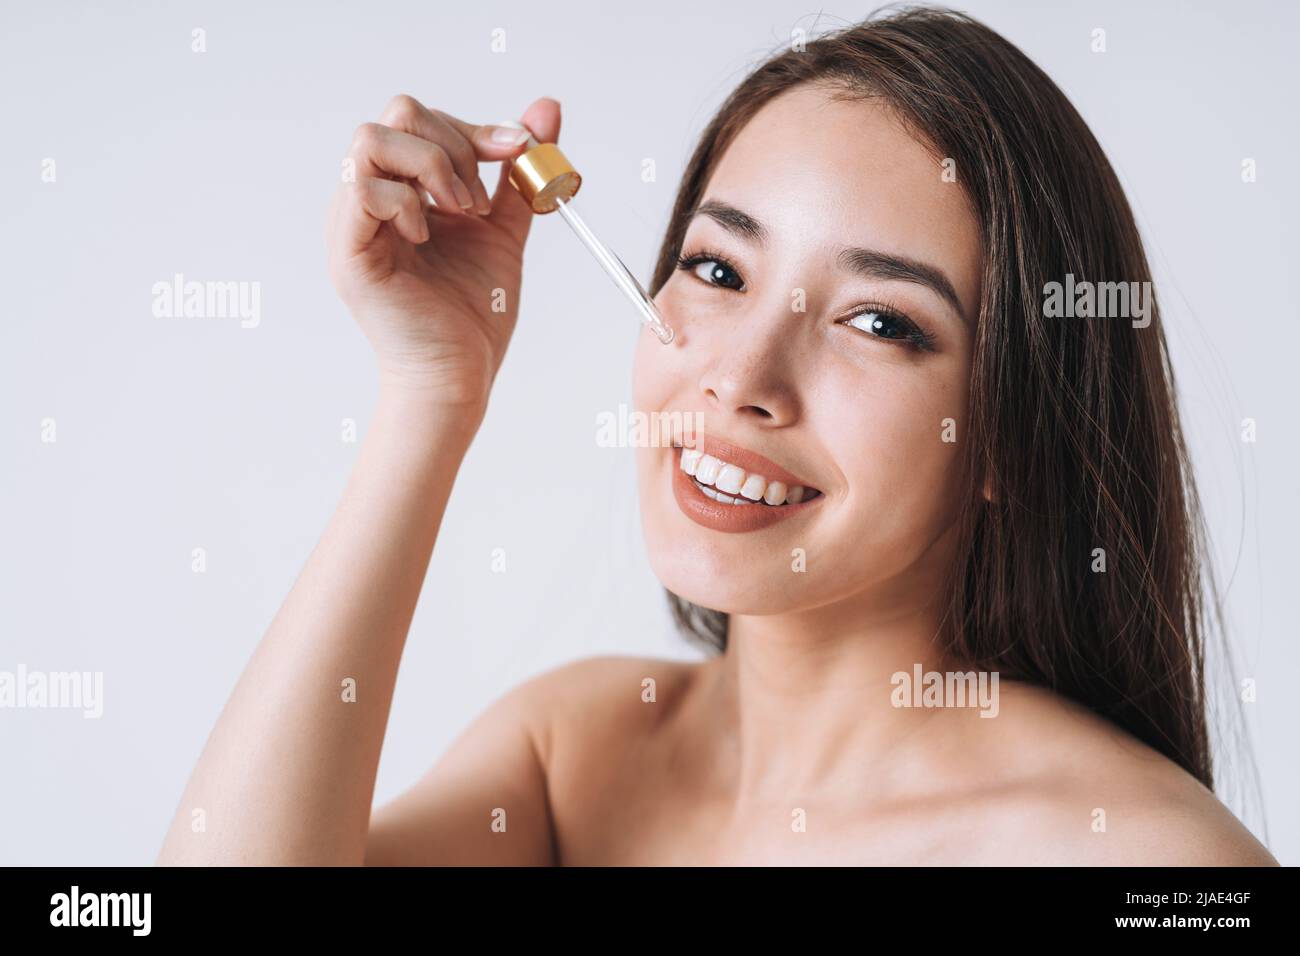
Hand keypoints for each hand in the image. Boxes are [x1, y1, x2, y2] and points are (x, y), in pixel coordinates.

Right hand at [327, 94, 561, 419]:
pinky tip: (429, 238)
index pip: (424, 119)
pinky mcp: (349, 252)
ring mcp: (354, 223)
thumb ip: (518, 173)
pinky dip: (407, 202)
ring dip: (432, 167)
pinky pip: (363, 189)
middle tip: (481, 202)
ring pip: (371, 140)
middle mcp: (371, 198)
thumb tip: (547, 109)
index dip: (474, 128)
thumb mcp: (504, 230)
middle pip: (398, 113)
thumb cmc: (472, 315)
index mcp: (402, 189)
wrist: (460, 375)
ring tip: (460, 214)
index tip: (519, 149)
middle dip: (455, 145)